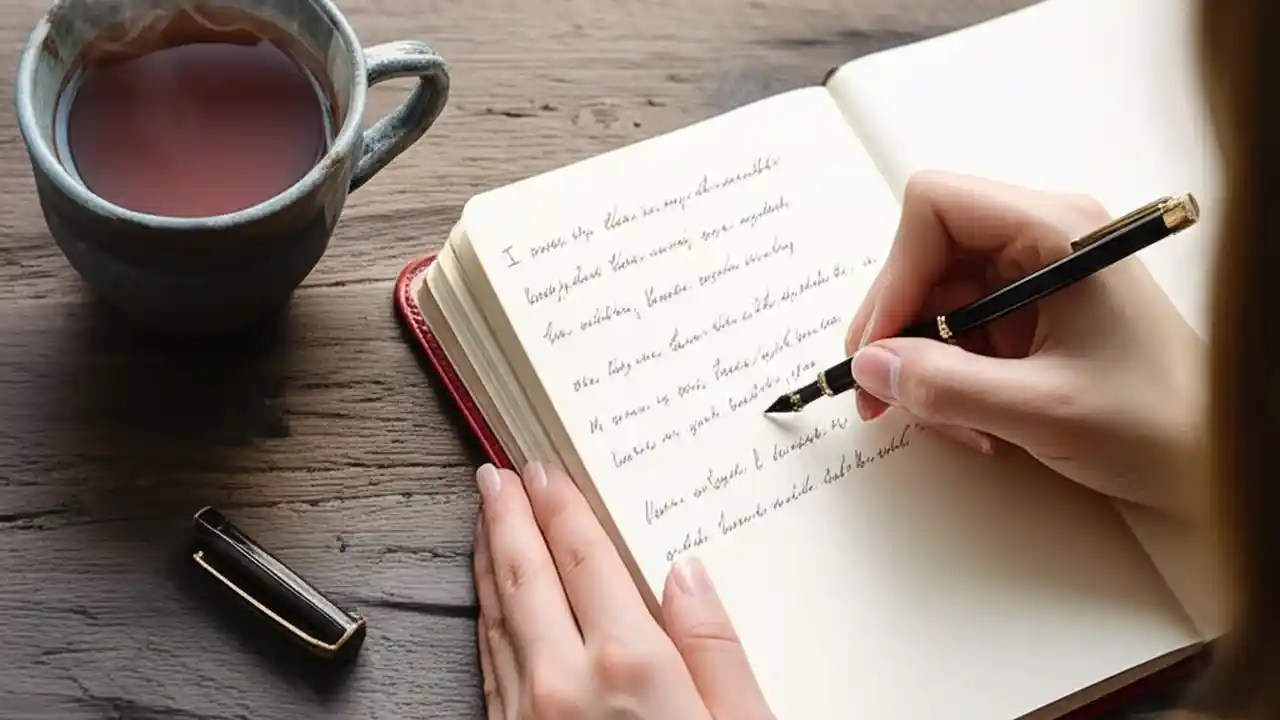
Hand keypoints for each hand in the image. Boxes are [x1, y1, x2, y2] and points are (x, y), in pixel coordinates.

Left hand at [471, 462, 773, 719]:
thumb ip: (714, 647)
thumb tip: (688, 572)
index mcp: (629, 663)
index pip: (584, 559)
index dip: (560, 507)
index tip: (544, 470)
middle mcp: (563, 682)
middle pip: (527, 576)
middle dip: (509, 517)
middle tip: (497, 475)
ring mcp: (526, 715)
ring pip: (497, 615)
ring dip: (491, 559)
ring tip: (487, 520)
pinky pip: (489, 661)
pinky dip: (487, 616)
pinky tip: (492, 600)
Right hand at [847, 171, 1206, 521]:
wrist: (1214, 466)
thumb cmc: (1155, 426)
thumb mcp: (1042, 410)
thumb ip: (946, 387)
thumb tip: (869, 365)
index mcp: (1056, 232)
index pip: (935, 209)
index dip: (895, 272)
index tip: (881, 344)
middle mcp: (1041, 243)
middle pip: (927, 259)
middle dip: (898, 330)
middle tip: (878, 397)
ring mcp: (1034, 282)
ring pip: (936, 305)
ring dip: (924, 368)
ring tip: (950, 425)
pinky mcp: (1030, 320)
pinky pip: (959, 338)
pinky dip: (949, 383)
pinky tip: (977, 427)